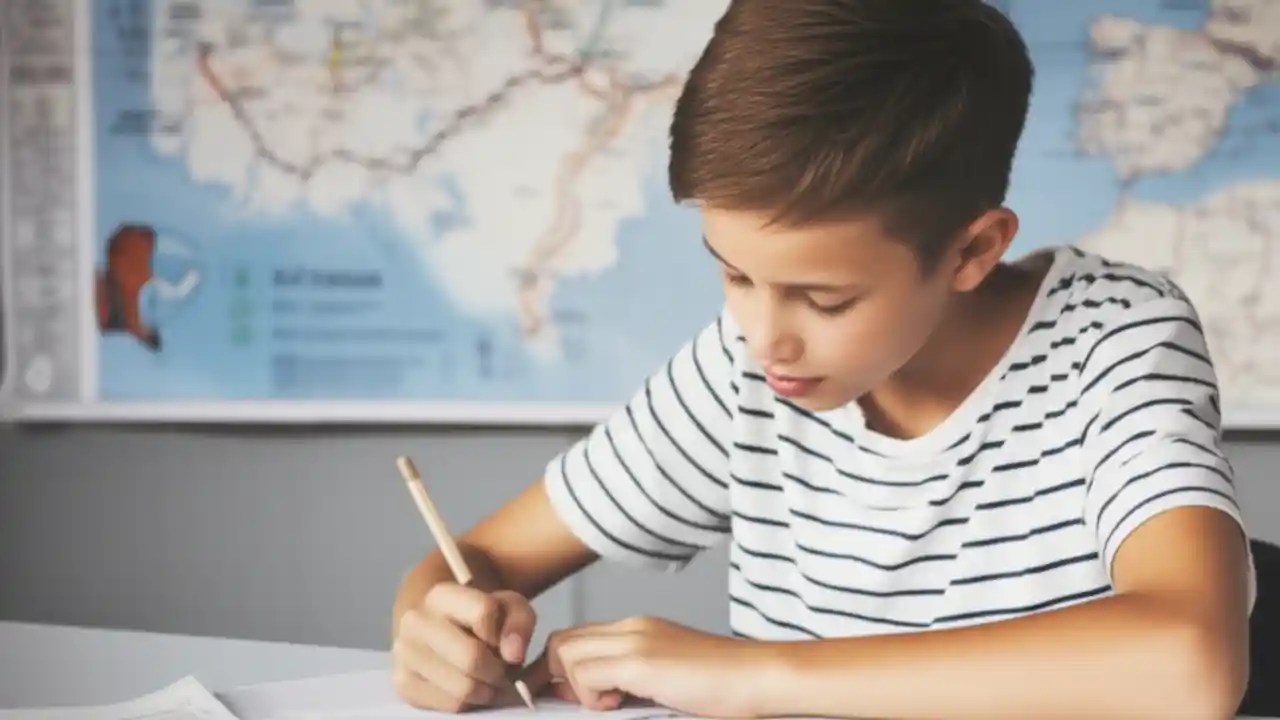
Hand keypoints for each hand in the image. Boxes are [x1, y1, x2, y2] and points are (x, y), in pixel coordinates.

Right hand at [392, 583, 535, 711]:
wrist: (437, 629)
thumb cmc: (479, 618)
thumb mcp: (508, 607)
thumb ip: (519, 622)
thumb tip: (514, 655)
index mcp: (440, 595)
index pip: (483, 612)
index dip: (503, 633)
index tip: (502, 640)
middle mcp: (415, 621)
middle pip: (472, 658)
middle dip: (497, 671)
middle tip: (503, 672)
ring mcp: (404, 654)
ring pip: (463, 688)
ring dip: (486, 690)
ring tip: (487, 679)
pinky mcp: (402, 684)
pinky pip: (451, 705)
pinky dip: (468, 702)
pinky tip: (469, 687)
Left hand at [523, 616, 767, 717]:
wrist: (759, 677)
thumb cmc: (723, 685)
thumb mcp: (666, 676)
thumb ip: (631, 677)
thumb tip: (594, 696)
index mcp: (637, 628)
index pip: (577, 637)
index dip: (562, 668)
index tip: (568, 697)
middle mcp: (631, 626)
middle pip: (561, 640)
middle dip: (554, 676)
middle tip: (584, 704)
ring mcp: (635, 640)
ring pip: (564, 652)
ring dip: (575, 685)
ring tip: (610, 705)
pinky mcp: (641, 662)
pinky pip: (584, 674)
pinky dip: (590, 696)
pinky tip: (620, 706)